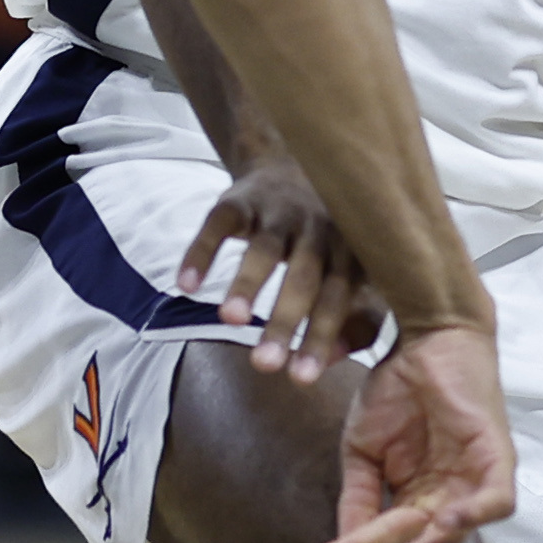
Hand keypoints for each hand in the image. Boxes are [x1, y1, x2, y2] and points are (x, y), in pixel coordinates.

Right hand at [175, 158, 389, 381]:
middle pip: (304, 278)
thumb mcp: (351, 274)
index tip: (302, 378)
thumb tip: (337, 359)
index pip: (338, 299)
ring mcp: (279, 211)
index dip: (320, 337)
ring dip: (247, 284)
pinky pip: (219, 223)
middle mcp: (318, 228)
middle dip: (284, 322)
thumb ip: (357, 319)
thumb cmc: (326, 242)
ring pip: (263, 248)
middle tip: (265, 364)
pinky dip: (201, 252)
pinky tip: (185, 286)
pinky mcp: (241, 198)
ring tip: (231, 321)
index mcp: (349, 252)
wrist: (293, 164)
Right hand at [307, 322, 514, 542]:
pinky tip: (439, 525)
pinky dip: (473, 517)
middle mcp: (448, 499)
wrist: (425, 336)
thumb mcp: (362, 450)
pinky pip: (496, 503)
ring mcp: (474, 482)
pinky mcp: (497, 461)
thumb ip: (357, 497)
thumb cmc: (397, 387)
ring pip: (451, 537)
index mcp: (417, 498)